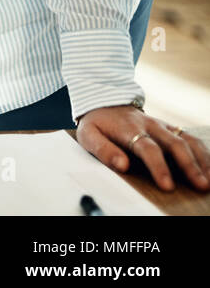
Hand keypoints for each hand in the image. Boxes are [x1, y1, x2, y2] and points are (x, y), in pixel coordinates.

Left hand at [77, 106, 209, 191]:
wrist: (105, 102)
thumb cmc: (98, 123)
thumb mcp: (89, 134)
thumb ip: (103, 150)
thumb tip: (121, 166)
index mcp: (130, 129)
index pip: (148, 148)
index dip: (159, 167)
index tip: (167, 186)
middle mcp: (151, 126)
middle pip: (175, 144)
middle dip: (189, 166)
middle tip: (200, 185)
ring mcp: (163, 126)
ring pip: (188, 140)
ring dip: (201, 160)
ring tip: (208, 181)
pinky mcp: (171, 128)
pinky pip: (191, 138)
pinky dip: (203, 153)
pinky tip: (208, 168)